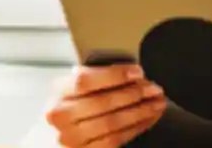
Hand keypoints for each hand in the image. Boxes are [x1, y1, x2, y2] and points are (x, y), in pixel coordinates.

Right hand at [44, 63, 166, 146]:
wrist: (53, 138)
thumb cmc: (72, 107)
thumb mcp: (76, 87)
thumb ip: (95, 77)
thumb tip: (131, 74)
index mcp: (58, 92)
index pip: (85, 81)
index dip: (114, 76)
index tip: (138, 71)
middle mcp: (60, 117)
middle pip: (102, 103)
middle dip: (134, 94)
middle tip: (155, 88)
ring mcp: (70, 139)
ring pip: (112, 124)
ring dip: (140, 112)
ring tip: (157, 103)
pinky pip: (115, 140)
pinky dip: (136, 128)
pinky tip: (148, 119)